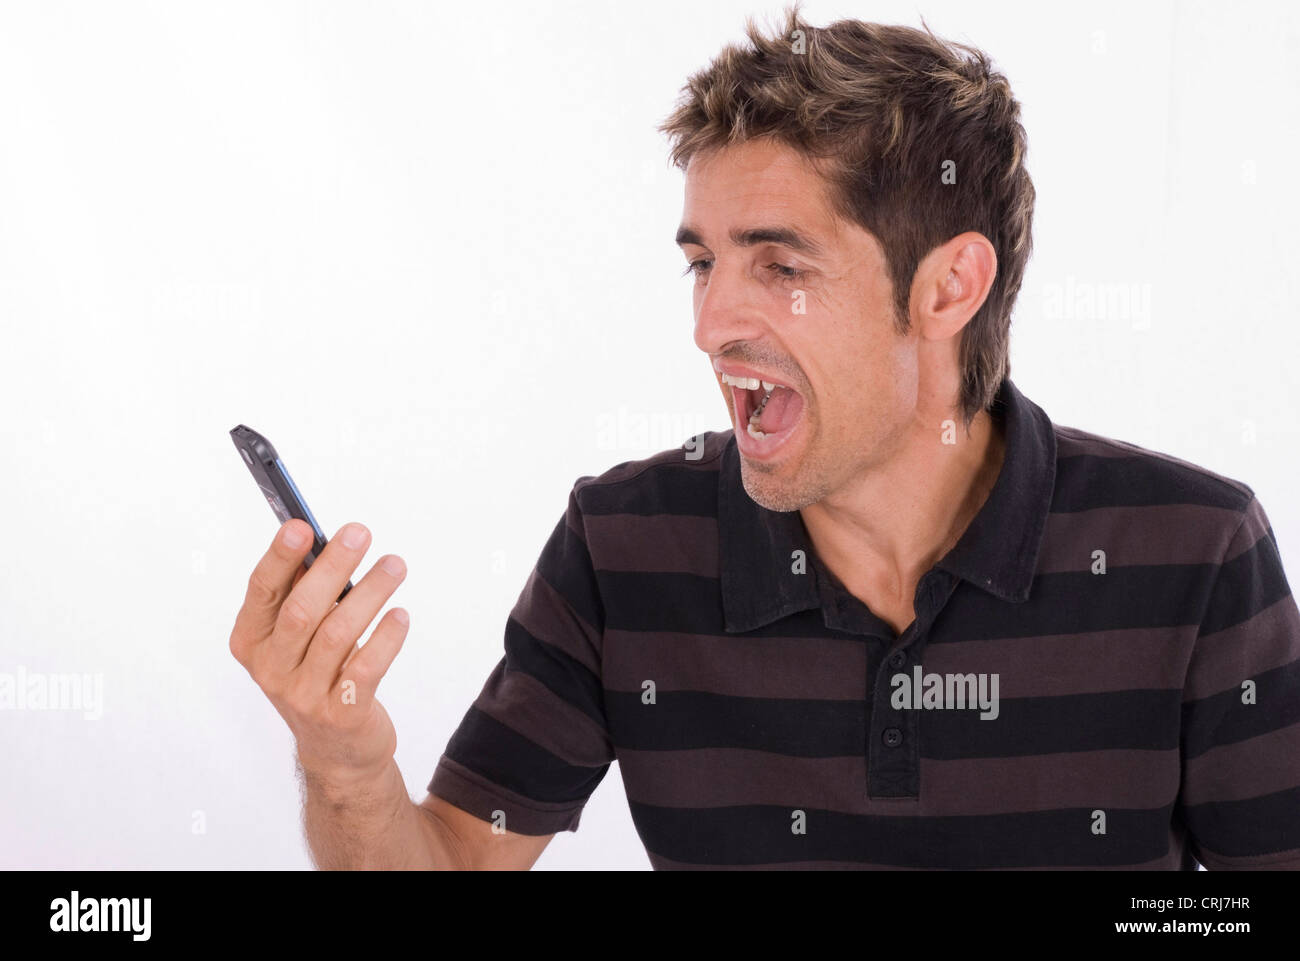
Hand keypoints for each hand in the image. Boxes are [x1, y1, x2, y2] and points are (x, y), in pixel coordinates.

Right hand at [228, 519, 409, 781]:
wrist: (337, 750)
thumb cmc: (318, 674)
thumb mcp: (298, 638)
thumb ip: (303, 594)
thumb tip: (322, 542)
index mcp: (252, 642)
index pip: (262, 591)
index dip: (280, 557)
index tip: (301, 525)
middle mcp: (271, 669)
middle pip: (301, 610)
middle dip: (332, 567)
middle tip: (360, 533)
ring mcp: (304, 695)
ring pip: (337, 634)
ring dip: (369, 593)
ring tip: (394, 565)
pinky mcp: (341, 715)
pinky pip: (365, 669)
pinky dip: (385, 638)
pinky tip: (400, 615)